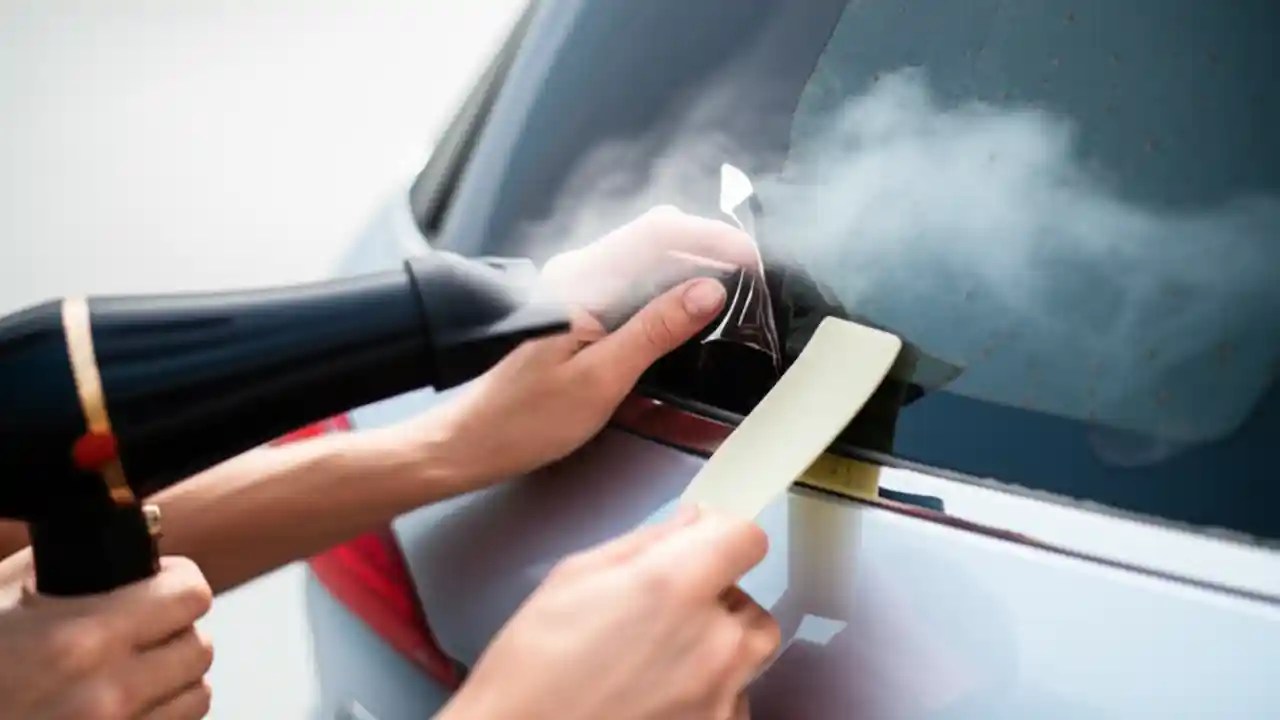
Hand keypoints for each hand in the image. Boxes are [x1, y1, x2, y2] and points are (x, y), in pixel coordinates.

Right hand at [0, 557, 213, 719]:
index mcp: (82, 639)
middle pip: (198, 647)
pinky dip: (156, 717)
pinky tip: (122, 707)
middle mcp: (108, 693)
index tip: (162, 581)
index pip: (189, 594)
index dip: (176, 581)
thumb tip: (114, 547)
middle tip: (146, 627)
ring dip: (173, 679)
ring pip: (195, 696)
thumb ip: (55, 573)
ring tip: (136, 670)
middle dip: (175, 631)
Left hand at [416, 206, 756, 486]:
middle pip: (652, 237)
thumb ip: (657, 330)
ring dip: (686, 266)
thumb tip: (708, 292)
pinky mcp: (574, 310)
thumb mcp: (603, 379)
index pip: (656, 234)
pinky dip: (663, 287)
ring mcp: (572, 289)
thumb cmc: (525, 419)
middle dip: (704, 246)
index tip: (747, 257)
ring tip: (726, 289)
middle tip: (747, 275)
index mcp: (580, 281)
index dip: (708, 237)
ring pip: (642, 258)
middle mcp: (574, 274)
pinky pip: (628, 283)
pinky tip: (682, 310)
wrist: (472, 441)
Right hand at [439, 506, 779, 719]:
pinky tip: (659, 697)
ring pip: (749, 654)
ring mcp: (720, 697)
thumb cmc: (531, 669)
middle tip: (667, 612)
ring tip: (663, 659)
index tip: (705, 544)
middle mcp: (712, 642)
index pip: (745, 538)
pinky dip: (709, 694)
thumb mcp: (575, 576)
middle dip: (717, 599)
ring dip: (720, 647)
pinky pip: (735, 701)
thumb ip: (645, 544)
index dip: (723, 536)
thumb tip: (688, 526)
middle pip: (750, 602)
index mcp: (675, 586)